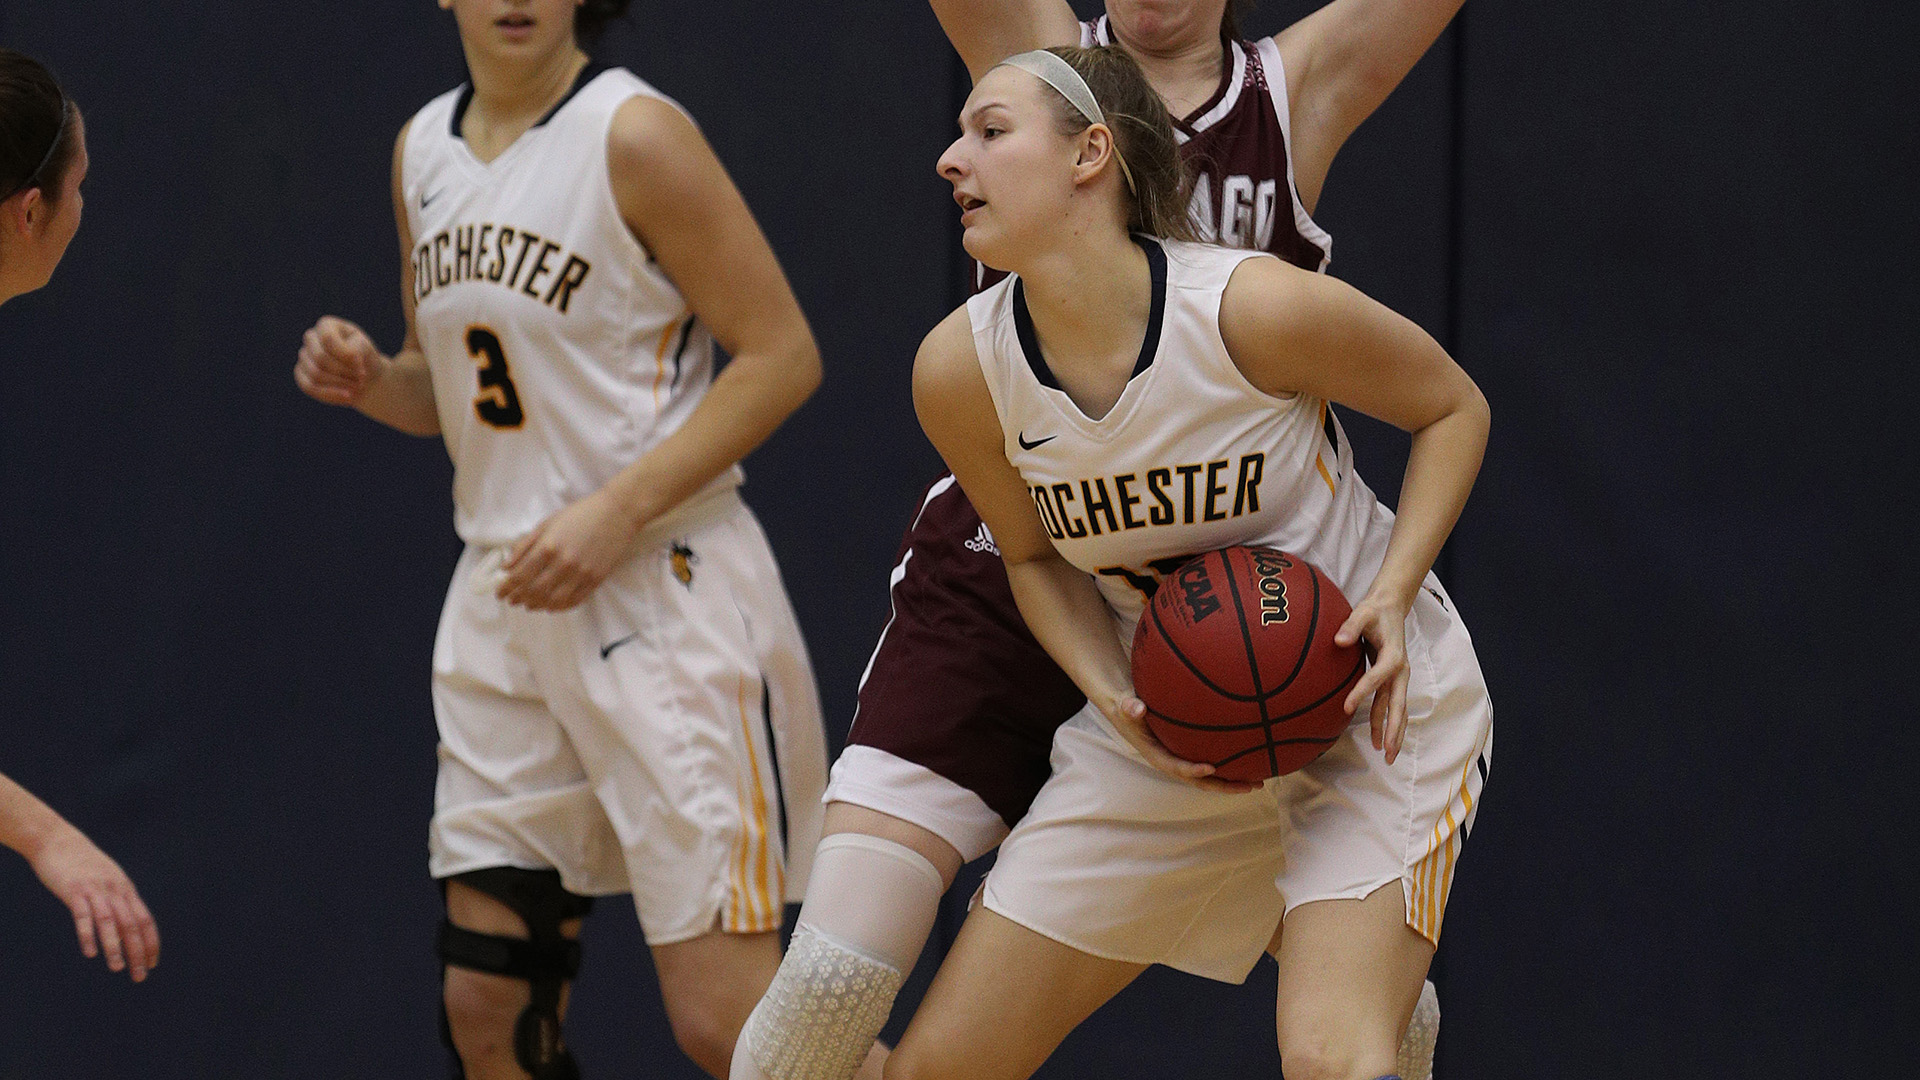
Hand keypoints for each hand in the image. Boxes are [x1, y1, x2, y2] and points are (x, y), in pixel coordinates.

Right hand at [31, 826, 160, 981]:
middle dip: (138, 952)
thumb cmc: (82, 863)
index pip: (145, 920)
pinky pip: (84, 915)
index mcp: (125, 890)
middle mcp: (115, 890)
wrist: (57, 840)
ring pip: (111, 922)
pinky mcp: (74, 891)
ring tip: (117, 968)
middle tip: (140, 976)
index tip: (153, 963)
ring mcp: (95, 890)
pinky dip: (88, 934)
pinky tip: (91, 952)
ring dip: (116, 947)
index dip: (151, 942)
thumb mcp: (106, 879)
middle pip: (133, 925)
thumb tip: (125, 923)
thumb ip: (116, 899)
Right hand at [294, 316, 388, 407]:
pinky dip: (331, 395)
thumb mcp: (366, 349)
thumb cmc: (364, 357)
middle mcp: (311, 338)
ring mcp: (303, 356)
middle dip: (344, 373)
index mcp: (327, 325)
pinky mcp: (301, 375)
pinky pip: (310, 388)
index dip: (345, 355)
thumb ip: (357, 349)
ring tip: (358, 388)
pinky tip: (348, 398)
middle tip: (362, 380)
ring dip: (340, 385)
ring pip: (316, 375)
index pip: (327, 339)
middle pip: (321, 358)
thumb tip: (350, 357)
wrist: (363, 374)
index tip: (362, 367)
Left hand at [498, 489, 641, 610]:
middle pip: (534, 591)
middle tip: (512, 600)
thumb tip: (506, 566)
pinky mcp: (596, 580)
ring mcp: (581, 574)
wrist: (617, 513)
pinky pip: (574, 601)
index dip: (506, 587)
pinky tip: (551, 605)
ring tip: (529, 604)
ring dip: (537, 605)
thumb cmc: (580, 515)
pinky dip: (559, 607)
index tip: (500, 592)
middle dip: (518, 598)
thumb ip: (524, 546)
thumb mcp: (547, 524)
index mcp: (548, 547)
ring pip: (553, 601)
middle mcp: (564, 563)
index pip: (520, 576)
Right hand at [1099, 693, 1260, 794]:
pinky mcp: (1188, 753)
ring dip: (1231, 782)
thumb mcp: (1125, 705)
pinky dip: (1228, 767)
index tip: (1211, 768)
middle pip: (1199, 781)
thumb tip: (1137, 708)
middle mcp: (1171, 762)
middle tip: (1250, 785)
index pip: (1176, 767)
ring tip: (1257, 782)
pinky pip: (1209, 765)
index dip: (1193, 770)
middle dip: (1224, 786)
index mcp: (1157, 755)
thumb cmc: (1128, 707)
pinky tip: (1248, 761)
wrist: (1128, 709)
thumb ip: (1130, 707)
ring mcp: (1181, 759)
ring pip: (1208, 777)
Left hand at [1336, 593, 1413, 763]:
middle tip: (1387, 751)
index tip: (1346, 708)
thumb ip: (1351, 625)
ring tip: (1386, 756)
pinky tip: (1378, 741)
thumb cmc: (1375, 611)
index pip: (1376, 677)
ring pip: (1397, 710)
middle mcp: (1399, 670)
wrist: (1390, 608)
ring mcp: (1398, 678)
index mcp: (1393, 655)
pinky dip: (1386, 723)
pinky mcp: (1392, 681)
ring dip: (1393, 733)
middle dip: (1394, 729)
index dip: (1361, 692)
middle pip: (1398, 705)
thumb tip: (1339, 640)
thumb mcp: (1363, 612)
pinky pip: (1390, 706)